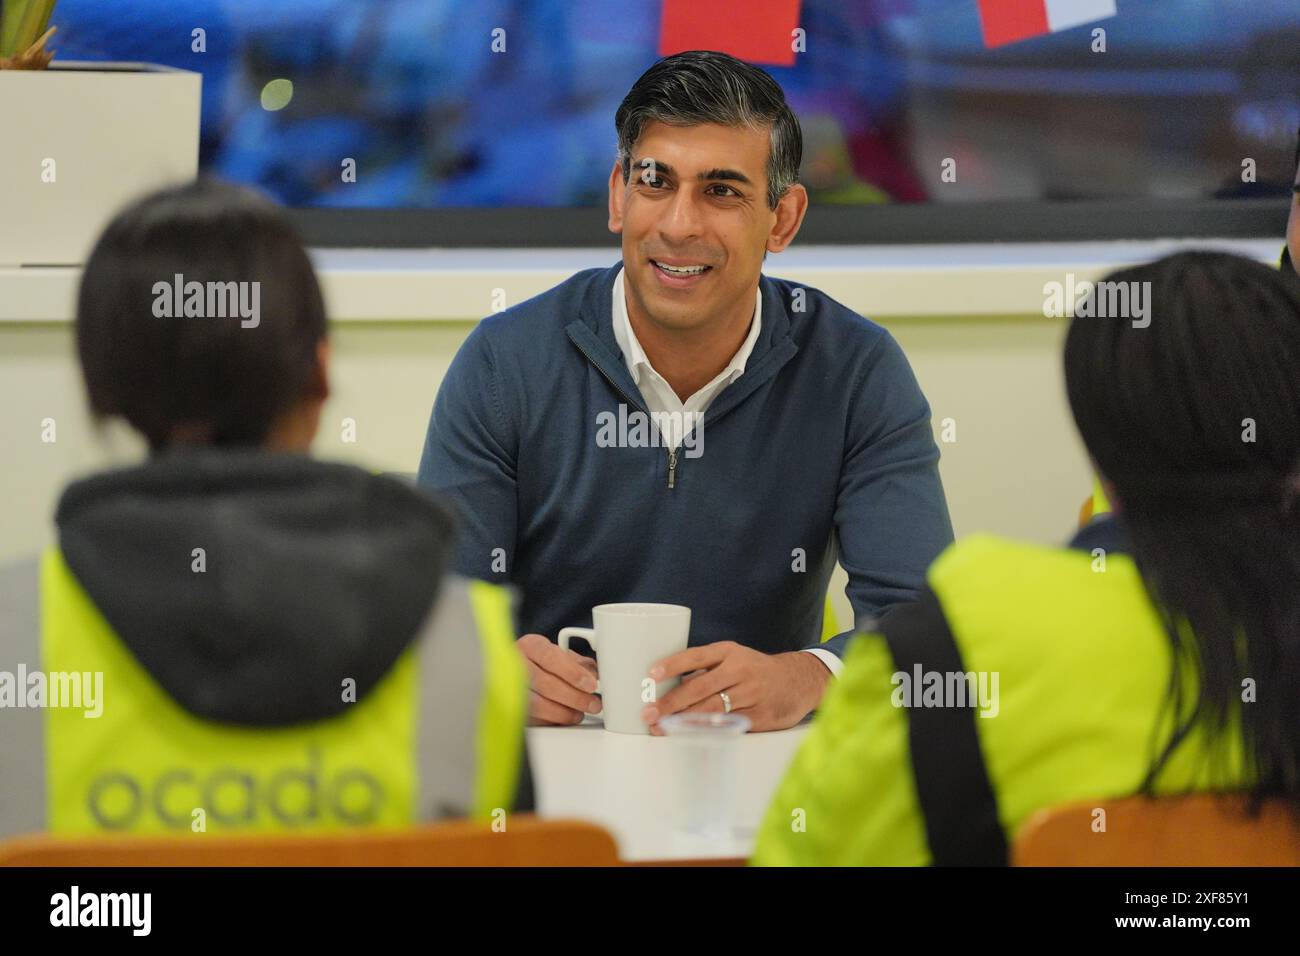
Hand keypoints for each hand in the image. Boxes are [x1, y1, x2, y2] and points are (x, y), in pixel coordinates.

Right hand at [517, 633, 601, 725]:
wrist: (517, 672)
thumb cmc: (542, 663)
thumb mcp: (560, 655)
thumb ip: (579, 664)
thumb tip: (596, 676)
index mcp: (531, 645)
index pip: (551, 657)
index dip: (573, 673)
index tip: (591, 684)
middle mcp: (516, 664)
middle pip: (544, 682)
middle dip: (573, 696)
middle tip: (592, 704)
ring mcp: (509, 686)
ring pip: (536, 703)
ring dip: (562, 712)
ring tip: (578, 714)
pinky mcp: (509, 707)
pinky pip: (531, 718)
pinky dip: (550, 721)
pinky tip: (563, 720)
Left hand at [640, 642, 831, 733]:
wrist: (798, 680)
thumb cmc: (755, 670)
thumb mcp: (733, 658)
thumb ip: (705, 670)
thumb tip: (666, 686)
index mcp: (729, 652)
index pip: (696, 656)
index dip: (672, 665)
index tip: (651, 674)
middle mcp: (739, 670)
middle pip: (699, 687)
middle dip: (670, 702)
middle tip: (649, 713)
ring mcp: (750, 693)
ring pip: (711, 709)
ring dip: (683, 720)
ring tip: (661, 728)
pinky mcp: (759, 715)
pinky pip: (727, 725)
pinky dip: (705, 731)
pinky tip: (688, 735)